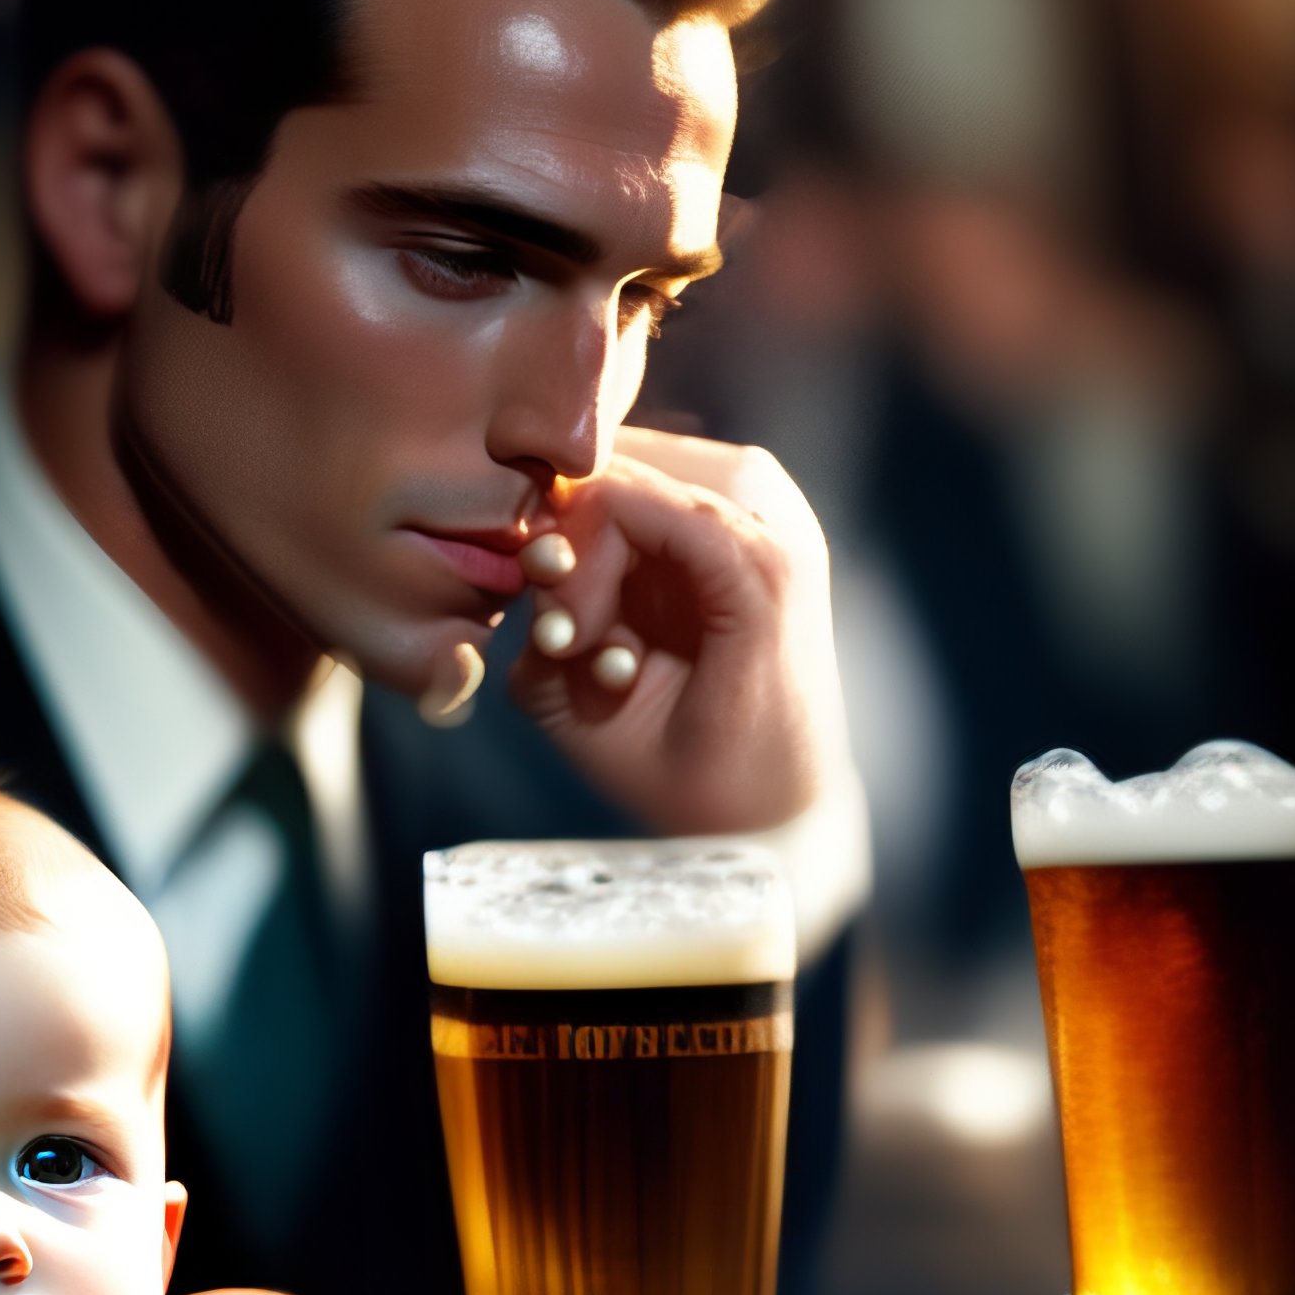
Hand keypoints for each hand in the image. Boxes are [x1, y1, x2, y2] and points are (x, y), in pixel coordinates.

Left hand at [506, 429, 846, 833]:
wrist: (739, 830)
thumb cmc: (658, 744)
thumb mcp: (572, 663)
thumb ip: (545, 595)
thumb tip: (528, 545)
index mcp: (700, 515)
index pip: (602, 466)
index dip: (547, 520)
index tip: (538, 610)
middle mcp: (737, 505)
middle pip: (605, 464)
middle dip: (558, 539)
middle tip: (558, 635)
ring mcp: (761, 526)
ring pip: (622, 483)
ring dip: (577, 565)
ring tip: (578, 648)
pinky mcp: (766, 564)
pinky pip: (661, 512)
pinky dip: (603, 575)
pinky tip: (596, 648)